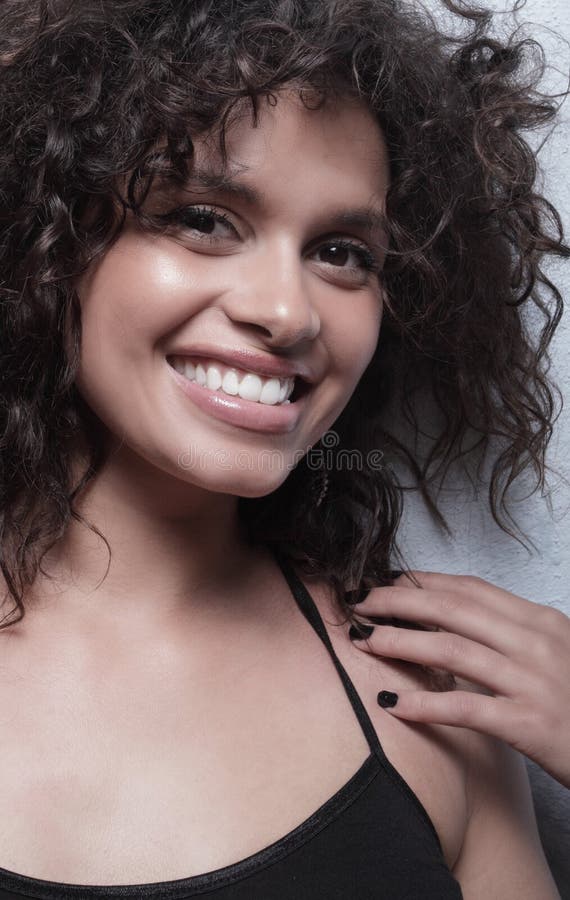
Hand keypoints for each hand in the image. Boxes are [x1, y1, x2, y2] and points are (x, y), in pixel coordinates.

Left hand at [349, 572, 569, 788]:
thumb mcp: (556, 653)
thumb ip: (513, 633)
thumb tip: (456, 619)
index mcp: (542, 620)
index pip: (471, 589)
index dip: (423, 582)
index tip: (387, 582)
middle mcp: (537, 643)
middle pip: (453, 610)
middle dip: (400, 603)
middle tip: (361, 605)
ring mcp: (534, 682)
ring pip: (451, 651)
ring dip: (400, 643)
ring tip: (365, 642)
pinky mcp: (530, 724)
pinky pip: (465, 709)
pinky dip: (424, 704)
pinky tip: (392, 703)